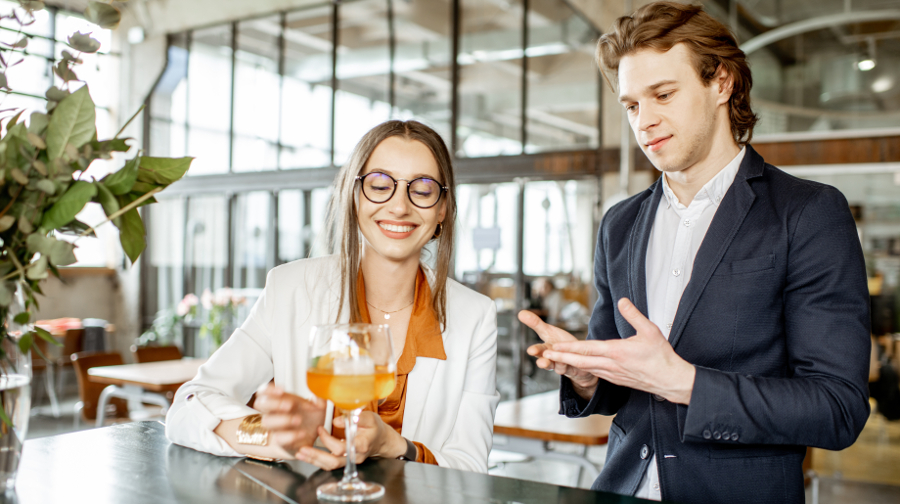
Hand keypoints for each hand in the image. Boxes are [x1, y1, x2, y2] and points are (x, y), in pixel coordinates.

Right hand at [254, 384, 326, 455]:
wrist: (314, 438)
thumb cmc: (312, 419)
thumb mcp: (319, 407)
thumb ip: (319, 401)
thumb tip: (317, 397)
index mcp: (281, 400)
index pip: (265, 391)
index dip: (269, 389)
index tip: (282, 390)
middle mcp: (275, 412)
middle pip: (260, 404)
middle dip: (274, 403)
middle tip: (289, 405)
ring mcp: (276, 427)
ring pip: (267, 421)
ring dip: (282, 419)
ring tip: (298, 420)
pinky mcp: (281, 441)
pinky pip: (279, 438)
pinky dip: (291, 435)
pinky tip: (302, 433)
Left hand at [296, 411, 404, 469]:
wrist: (381, 440)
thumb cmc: (374, 428)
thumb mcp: (369, 418)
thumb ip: (355, 418)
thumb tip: (337, 421)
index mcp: (361, 445)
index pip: (341, 448)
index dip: (328, 440)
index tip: (320, 428)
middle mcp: (354, 457)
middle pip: (333, 461)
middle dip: (316, 456)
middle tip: (302, 449)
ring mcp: (349, 461)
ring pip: (330, 466)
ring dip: (314, 460)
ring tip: (300, 453)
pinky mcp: (344, 461)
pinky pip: (329, 464)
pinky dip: (317, 461)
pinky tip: (307, 455)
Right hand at [519, 310, 598, 393]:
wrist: (577, 354)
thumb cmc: (560, 342)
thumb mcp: (548, 331)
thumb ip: (535, 323)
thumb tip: (520, 313)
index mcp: (545, 349)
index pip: (538, 350)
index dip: (535, 350)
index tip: (531, 351)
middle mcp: (552, 359)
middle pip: (546, 361)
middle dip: (544, 362)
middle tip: (543, 362)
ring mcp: (561, 365)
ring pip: (558, 368)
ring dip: (559, 364)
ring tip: (561, 360)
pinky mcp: (572, 369)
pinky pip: (572, 369)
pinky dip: (571, 365)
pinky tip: (571, 361)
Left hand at [542, 298, 695, 403]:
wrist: (669, 380)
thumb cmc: (661, 356)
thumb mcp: (650, 330)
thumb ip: (634, 315)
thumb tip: (622, 301)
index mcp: (617, 352)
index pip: (588, 349)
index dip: (569, 347)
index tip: (555, 346)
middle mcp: (611, 365)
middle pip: (581, 361)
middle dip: (562, 357)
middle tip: (545, 354)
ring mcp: (613, 374)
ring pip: (585, 368)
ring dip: (568, 363)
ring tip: (554, 359)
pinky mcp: (616, 379)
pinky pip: (595, 373)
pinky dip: (582, 369)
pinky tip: (576, 365)